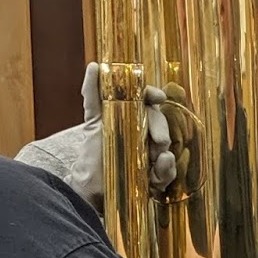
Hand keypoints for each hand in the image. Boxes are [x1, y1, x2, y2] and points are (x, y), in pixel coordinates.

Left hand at [15, 64, 182, 209]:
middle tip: (158, 140)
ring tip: (158, 156)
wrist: (90, 191)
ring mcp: (150, 154)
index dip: (154, 96)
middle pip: (159, 122)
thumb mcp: (93, 121)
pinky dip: (166, 169)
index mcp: (130, 117)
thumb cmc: (91, 156)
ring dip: (165, 150)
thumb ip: (93, 94)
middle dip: (160, 128)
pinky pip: (168, 169)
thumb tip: (94, 65)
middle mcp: (142, 134)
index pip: (147, 101)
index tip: (157, 97)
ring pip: (167, 146)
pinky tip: (159, 169)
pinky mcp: (154, 176)